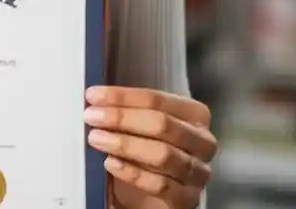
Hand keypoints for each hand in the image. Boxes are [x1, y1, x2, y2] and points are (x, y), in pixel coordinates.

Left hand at [83, 86, 215, 208]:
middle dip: (123, 118)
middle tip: (92, 117)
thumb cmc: (144, 153)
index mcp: (194, 115)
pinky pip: (160, 184)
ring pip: (163, 154)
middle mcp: (203, 142)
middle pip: (163, 124)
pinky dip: (133, 173)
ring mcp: (198, 172)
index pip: (158, 100)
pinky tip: (111, 164)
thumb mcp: (139, 128)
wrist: (148, 198)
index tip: (93, 96)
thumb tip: (96, 98)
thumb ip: (126, 111)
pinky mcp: (187, 198)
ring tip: (97, 139)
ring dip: (125, 144)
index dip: (123, 97)